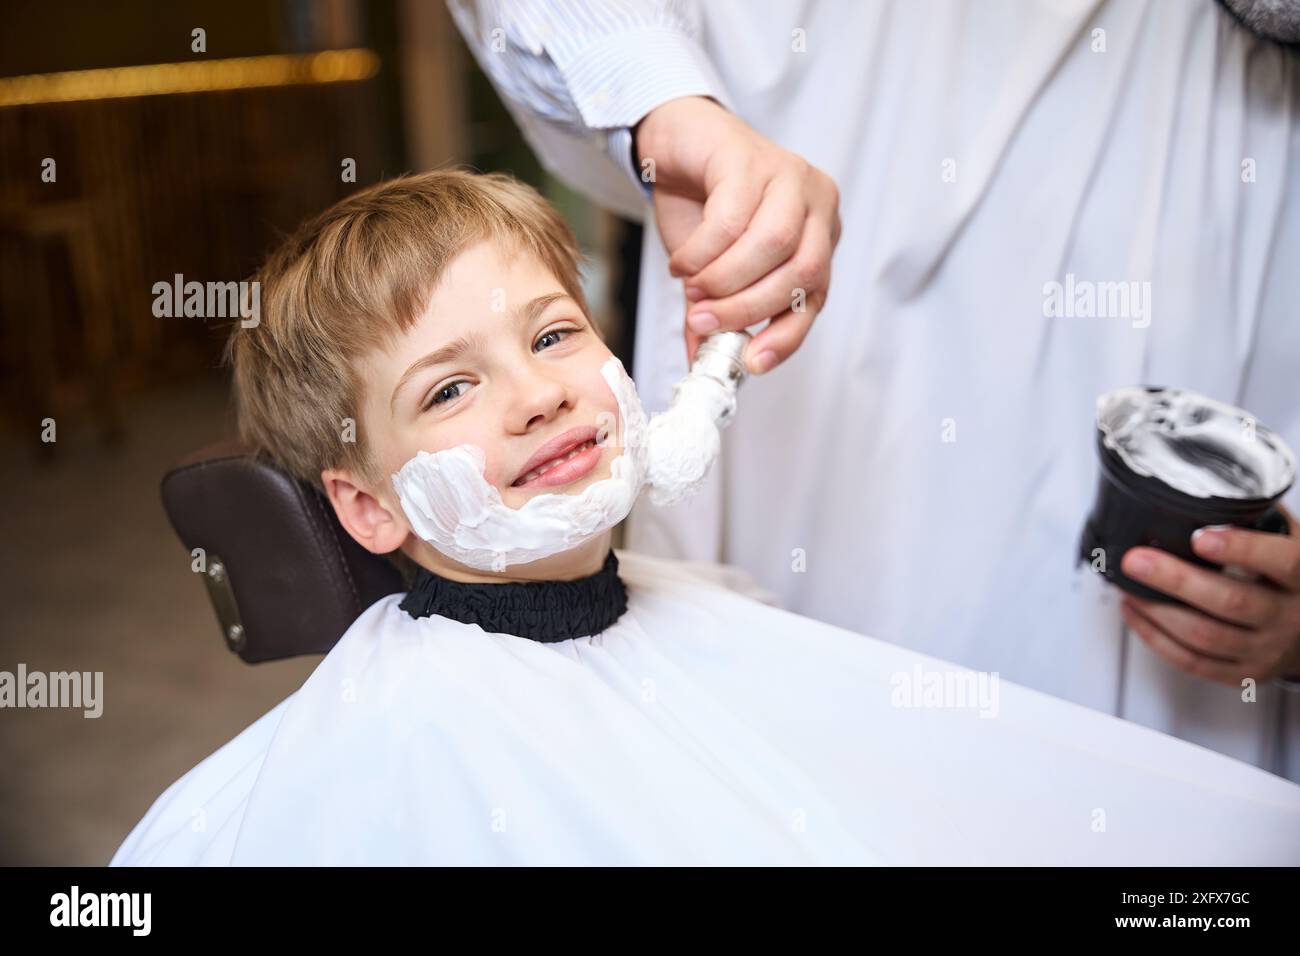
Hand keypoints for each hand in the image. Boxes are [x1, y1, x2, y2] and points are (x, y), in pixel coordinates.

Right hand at [633, 96, 841, 373]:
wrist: (676, 144)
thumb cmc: (703, 204)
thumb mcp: (712, 269)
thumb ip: (716, 311)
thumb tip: (701, 362)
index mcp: (818, 235)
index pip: (816, 296)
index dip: (787, 335)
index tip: (752, 362)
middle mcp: (816, 203)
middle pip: (801, 271)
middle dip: (748, 307)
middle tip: (704, 321)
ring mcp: (789, 175)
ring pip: (773, 245)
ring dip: (725, 280)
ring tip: (692, 289)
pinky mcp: (751, 157)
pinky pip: (732, 220)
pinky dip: (702, 253)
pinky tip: (682, 262)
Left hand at [1118, 507, 1299, 686]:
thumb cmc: (1291, 576)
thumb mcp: (1289, 540)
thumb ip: (1257, 519)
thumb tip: (1204, 489)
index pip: (1281, 562)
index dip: (1240, 549)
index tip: (1199, 537)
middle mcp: (1289, 616)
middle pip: (1230, 601)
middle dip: (1175, 580)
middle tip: (1136, 560)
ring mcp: (1267, 650)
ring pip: (1204, 635)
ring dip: (1157, 610)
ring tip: (1128, 584)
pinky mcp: (1243, 674)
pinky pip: (1193, 661)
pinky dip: (1155, 637)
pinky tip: (1136, 612)